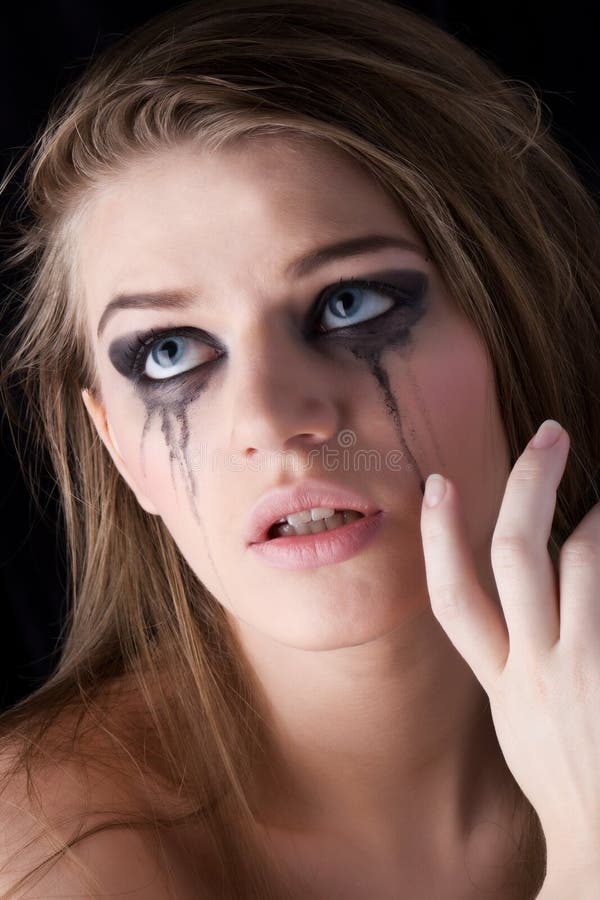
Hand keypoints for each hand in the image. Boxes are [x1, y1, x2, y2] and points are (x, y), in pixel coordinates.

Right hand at [419, 419, 599, 873]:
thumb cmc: (566, 781)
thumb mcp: (522, 722)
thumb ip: (513, 667)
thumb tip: (517, 617)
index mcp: (502, 682)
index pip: (452, 598)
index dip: (438, 536)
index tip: (438, 485)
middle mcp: (536, 667)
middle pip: (515, 553)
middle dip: (528, 485)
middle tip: (549, 435)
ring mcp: (582, 666)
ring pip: (583, 559)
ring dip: (597, 516)